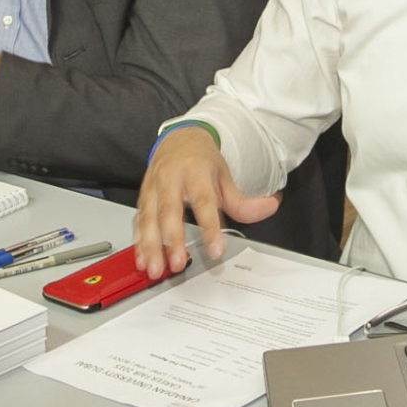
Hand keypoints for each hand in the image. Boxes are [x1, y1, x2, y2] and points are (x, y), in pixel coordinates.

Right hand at [132, 125, 279, 276]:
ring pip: (148, 219)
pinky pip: (138, 221)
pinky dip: (139, 242)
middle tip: (178, 264)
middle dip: (172, 240)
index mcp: (194, 171)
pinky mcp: (142, 198)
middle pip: (169, 212)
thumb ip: (243, 200)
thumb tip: (268, 208)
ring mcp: (152, 188)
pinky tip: (142, 259)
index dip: (209, 227)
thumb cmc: (201, 160)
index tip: (216, 250)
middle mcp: (170, 178)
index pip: (204, 202)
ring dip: (150, 247)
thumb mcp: (225, 176)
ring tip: (155, 268)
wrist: (179, 138)